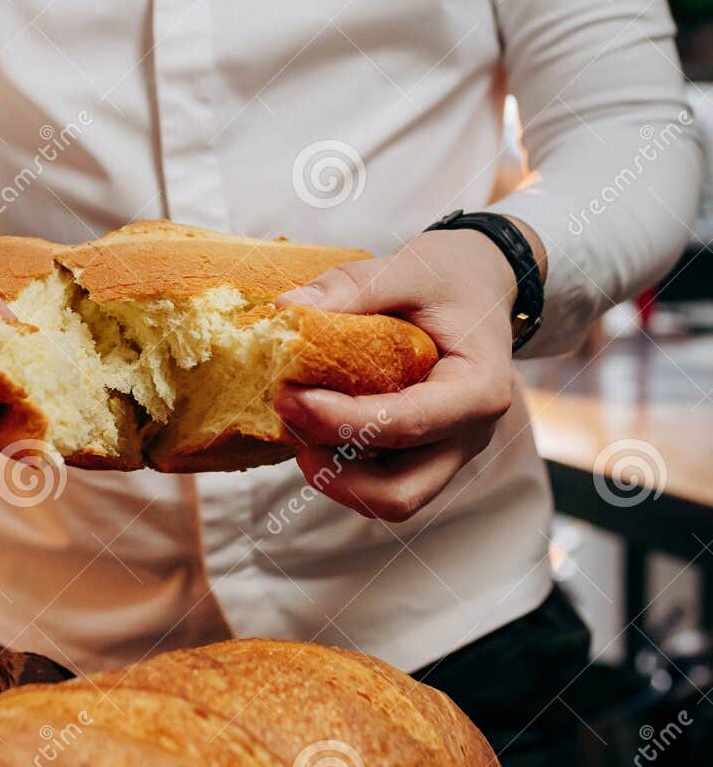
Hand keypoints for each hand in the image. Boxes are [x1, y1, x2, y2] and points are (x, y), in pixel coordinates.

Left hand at [273, 223, 542, 522]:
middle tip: (287, 419)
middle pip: (400, 492)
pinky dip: (344, 467)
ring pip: (390, 499)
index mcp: (479, 390)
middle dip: (335, 471)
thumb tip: (286, 308)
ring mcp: (448, 451)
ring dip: (335, 476)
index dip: (343, 421)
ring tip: (296, 426)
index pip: (408, 424)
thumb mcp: (411, 267)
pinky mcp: (425, 454)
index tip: (290, 398)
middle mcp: (468, 434)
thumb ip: (353, 286)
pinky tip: (314, 426)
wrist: (480, 287)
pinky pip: (383, 482)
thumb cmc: (452, 278)